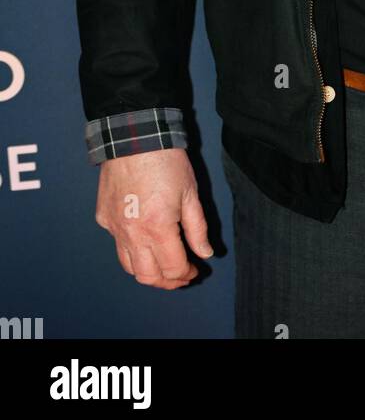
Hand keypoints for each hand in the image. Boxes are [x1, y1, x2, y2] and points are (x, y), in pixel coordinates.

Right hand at [94, 148, 212, 289]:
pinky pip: (117, 244)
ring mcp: (114, 228)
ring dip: (147, 271)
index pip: (173, 268)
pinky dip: (131, 249)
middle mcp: (132, 235)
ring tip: (162, 265)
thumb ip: (197, 228)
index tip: (195, 269)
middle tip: (180, 275)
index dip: (187, 274)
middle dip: (167, 282)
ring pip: (129, 266)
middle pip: (148, 277)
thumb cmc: (167, 162)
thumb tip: (205, 253)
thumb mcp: (190, 194)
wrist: (135, 138)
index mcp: (157, 229)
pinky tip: (143, 239)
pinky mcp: (103, 219)